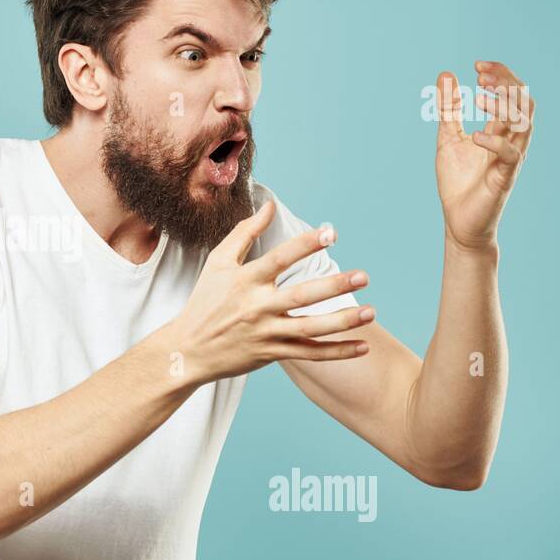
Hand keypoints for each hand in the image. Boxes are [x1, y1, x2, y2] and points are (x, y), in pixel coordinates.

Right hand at [169, 200, 373, 384]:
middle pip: (302, 296)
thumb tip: (270, 206)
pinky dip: (337, 352)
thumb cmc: (205, 301)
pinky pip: (310, 354)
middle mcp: (258, 307)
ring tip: (372, 312)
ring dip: (343, 321)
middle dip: (334, 286)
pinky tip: (363, 347)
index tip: (331, 233)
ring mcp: (267, 332)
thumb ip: (244, 233)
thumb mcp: (218, 263)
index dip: (306, 244)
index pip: (280, 258)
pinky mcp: (272, 354)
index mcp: (246, 280)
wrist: (188, 350)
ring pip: (311, 328)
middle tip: (363, 276)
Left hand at [435, 62, 535, 250]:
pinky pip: (510, 154)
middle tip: (481, 76)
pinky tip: (475, 136)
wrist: (458, 221)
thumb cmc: (458, 181)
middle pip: (524, 102)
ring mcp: (510, 158)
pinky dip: (495, 141)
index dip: (500, 75)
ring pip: (524, 123)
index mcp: (500, 130)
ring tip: (480, 99)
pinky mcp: (505, 177)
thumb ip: (449, 109)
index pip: (512, 93)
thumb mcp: (448, 138)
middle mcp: (511, 140)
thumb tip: (446, 74)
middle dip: (506, 84)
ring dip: (505, 106)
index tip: (477, 66)